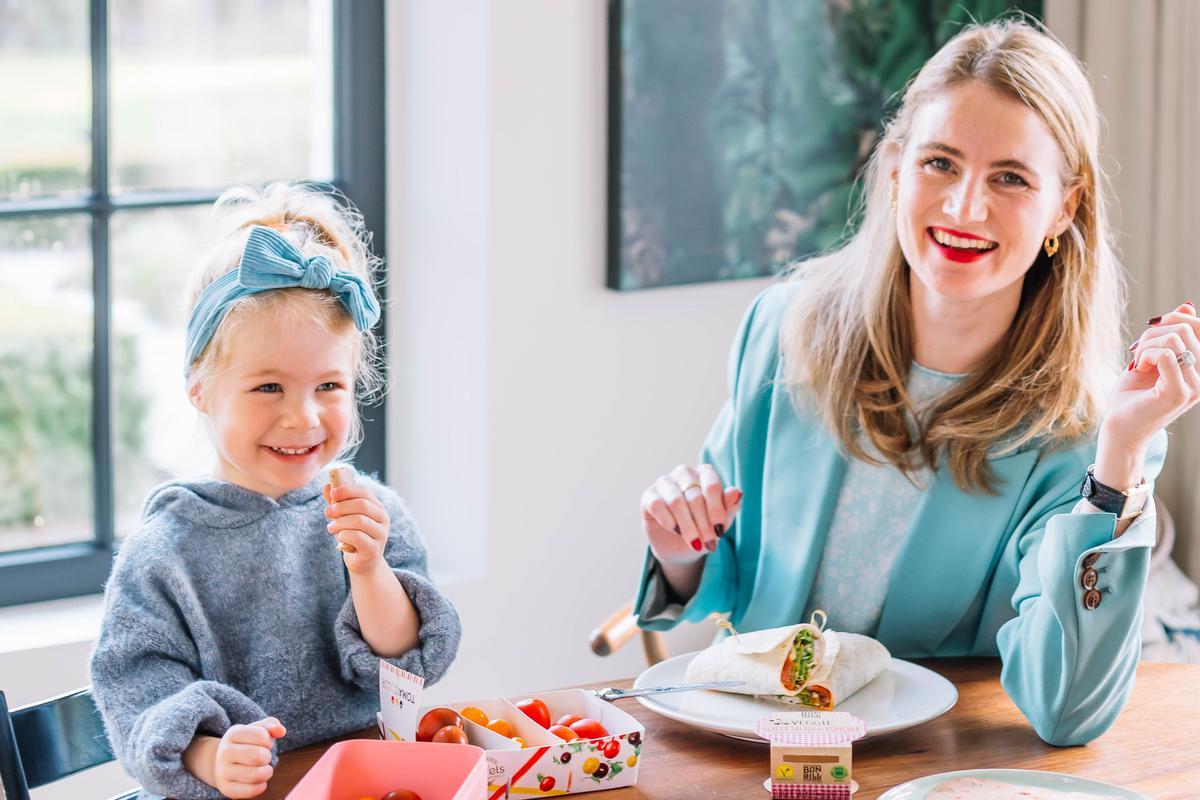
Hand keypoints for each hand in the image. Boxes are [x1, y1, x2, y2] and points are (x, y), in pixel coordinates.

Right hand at [213, 717, 284, 798]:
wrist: (221, 762)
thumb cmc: (246, 743)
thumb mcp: (256, 730)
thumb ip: (271, 725)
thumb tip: (281, 731)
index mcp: (233, 734)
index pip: (262, 735)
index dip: (269, 741)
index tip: (264, 743)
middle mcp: (225, 752)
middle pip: (258, 756)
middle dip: (267, 757)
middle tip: (264, 757)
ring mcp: (223, 772)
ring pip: (256, 775)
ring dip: (267, 773)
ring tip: (263, 769)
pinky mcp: (226, 788)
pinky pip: (251, 791)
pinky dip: (261, 786)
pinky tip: (259, 781)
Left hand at [324, 474, 390, 574]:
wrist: (363, 562)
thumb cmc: (354, 536)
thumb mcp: (345, 517)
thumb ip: (337, 502)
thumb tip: (327, 486)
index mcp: (378, 508)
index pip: (365, 493)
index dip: (347, 491)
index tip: (332, 493)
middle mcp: (383, 519)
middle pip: (362, 505)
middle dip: (341, 507)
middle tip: (327, 512)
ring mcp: (381, 535)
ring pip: (360, 521)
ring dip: (340, 523)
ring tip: (330, 528)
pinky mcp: (374, 549)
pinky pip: (358, 537)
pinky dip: (344, 535)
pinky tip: (339, 538)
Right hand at [641, 464, 741, 564]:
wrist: (680, 547)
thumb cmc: (704, 529)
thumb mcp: (721, 522)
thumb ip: (729, 507)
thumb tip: (737, 492)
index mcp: (705, 473)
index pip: (712, 485)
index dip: (716, 510)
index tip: (719, 531)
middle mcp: (684, 473)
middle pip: (695, 496)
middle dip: (703, 524)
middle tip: (708, 543)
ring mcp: (665, 482)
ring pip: (676, 501)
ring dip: (687, 526)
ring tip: (694, 542)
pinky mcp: (649, 496)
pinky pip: (658, 505)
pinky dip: (669, 521)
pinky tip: (675, 530)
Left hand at [1098, 301, 1199, 486]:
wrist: (1119, 427)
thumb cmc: (1133, 395)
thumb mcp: (1152, 357)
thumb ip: (1172, 334)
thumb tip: (1187, 304)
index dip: (1176, 317)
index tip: (1151, 329)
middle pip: (1186, 328)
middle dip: (1154, 332)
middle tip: (1137, 350)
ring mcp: (1195, 387)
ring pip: (1175, 339)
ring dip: (1146, 344)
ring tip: (1137, 361)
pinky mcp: (1178, 394)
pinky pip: (1167, 356)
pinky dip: (1146, 355)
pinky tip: (1137, 368)